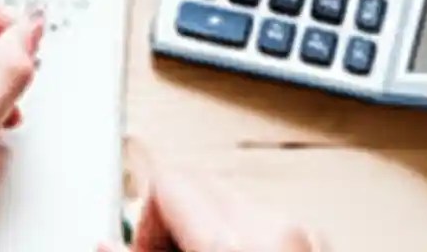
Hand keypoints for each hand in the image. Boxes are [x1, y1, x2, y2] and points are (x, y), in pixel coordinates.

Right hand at [102, 160, 318, 251]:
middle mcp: (277, 228)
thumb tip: (105, 245)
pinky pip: (264, 221)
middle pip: (196, 184)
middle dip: (171, 219)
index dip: (144, 218)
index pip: (167, 182)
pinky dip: (242, 240)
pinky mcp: (321, 242)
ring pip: (229, 202)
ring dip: (206, 231)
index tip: (143, 249)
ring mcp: (307, 234)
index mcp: (235, 243)